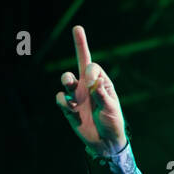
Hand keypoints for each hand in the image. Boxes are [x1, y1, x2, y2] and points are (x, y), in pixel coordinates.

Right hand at [55, 24, 126, 152]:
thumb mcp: (111, 109)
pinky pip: (61, 99)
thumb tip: (91, 81)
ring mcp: (77, 96)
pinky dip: (64, 103)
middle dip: (80, 42)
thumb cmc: (113, 123)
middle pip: (81, 60)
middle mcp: (88, 86)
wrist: (106, 142)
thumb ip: (101, 94)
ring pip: (66, 79)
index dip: (90, 72)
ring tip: (69, 84)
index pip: (93, 66)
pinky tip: (71, 110)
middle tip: (78, 30)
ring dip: (66, 80)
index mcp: (101, 83)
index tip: (92, 83)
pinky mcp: (69, 108)